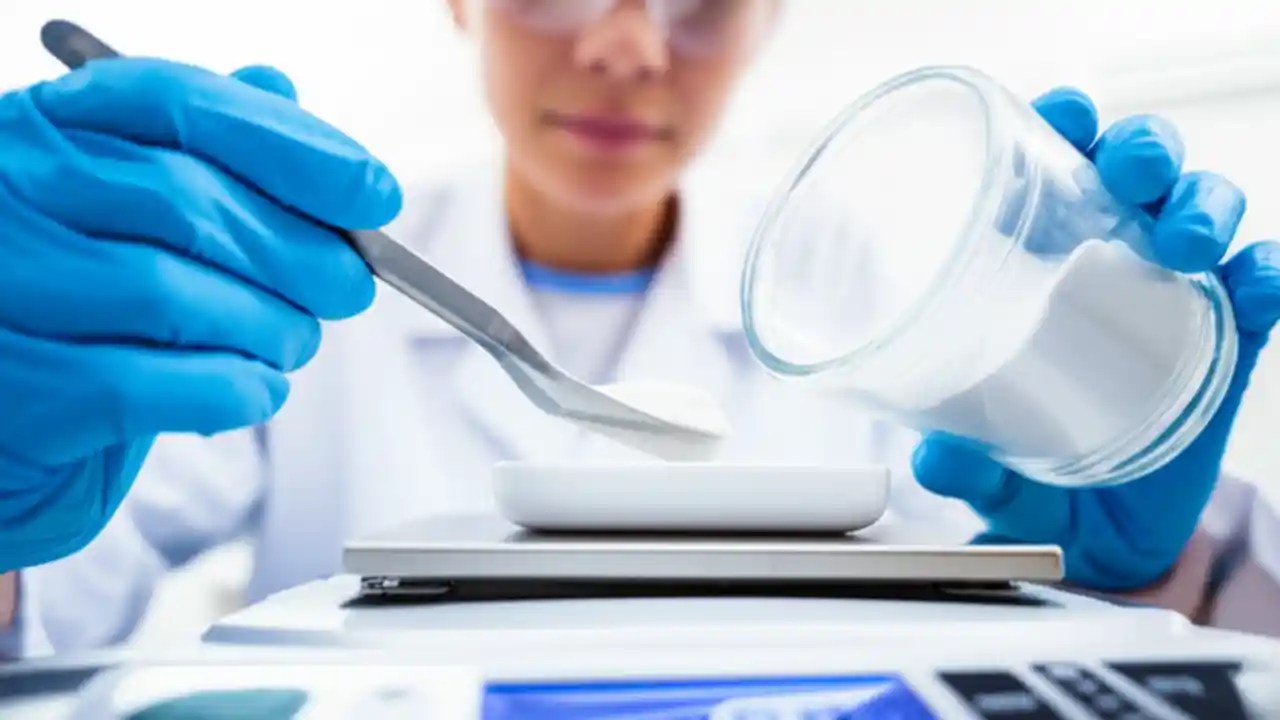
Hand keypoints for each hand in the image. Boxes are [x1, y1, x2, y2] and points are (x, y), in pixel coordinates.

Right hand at [0, 59, 400, 570]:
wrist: (4, 435)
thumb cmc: (73, 318)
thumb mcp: (128, 220)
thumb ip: (194, 152)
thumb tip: (275, 86)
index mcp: (39, 132)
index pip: (178, 104)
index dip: (293, 146)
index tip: (374, 195)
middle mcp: (4, 195)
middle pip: (186, 199)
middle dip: (298, 252)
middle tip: (349, 287)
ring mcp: (0, 291)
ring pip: (170, 293)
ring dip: (268, 327)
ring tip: (290, 342)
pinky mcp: (13, 393)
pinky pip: (145, 384)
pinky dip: (229, 389)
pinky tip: (253, 389)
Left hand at [912, 87, 1279, 590]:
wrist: (1098, 534)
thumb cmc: (1030, 470)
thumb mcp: (992, 468)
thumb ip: (967, 467)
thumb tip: (937, 462)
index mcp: (1040, 261)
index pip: (1055, 163)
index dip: (1065, 120)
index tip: (1061, 111)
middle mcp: (1110, 261)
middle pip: (1138, 168)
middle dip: (1143, 149)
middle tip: (1130, 172)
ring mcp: (1173, 295)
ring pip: (1205, 210)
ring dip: (1204, 206)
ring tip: (1188, 242)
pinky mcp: (1226, 340)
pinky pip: (1260, 286)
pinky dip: (1264, 276)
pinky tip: (1253, 291)